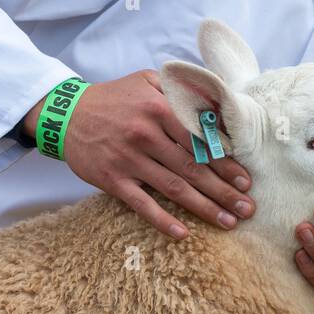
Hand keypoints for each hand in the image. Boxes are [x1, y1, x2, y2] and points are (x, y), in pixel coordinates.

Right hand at [47, 70, 253, 238]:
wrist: (67, 114)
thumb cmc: (116, 98)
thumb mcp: (148, 80)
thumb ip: (180, 90)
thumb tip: (217, 103)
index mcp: (160, 109)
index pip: (201, 141)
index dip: (225, 163)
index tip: (246, 180)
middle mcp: (146, 135)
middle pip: (193, 168)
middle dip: (223, 190)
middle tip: (247, 208)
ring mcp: (129, 159)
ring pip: (174, 188)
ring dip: (204, 207)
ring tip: (228, 221)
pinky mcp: (112, 179)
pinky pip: (141, 204)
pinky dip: (162, 220)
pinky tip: (183, 233)